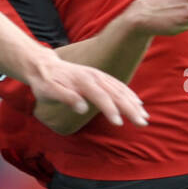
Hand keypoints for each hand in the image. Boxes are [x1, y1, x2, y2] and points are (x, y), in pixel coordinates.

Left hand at [25, 51, 148, 127]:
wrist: (43, 64)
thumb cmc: (45, 81)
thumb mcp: (48, 90)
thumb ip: (65, 97)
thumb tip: (82, 108)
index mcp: (82, 81)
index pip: (100, 96)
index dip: (110, 109)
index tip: (119, 123)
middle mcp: (94, 76)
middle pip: (116, 93)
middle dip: (130, 109)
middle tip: (142, 123)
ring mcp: (98, 75)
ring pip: (120, 89)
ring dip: (134, 103)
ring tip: (145, 118)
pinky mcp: (100, 77)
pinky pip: (119, 85)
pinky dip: (130, 94)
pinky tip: (138, 103)